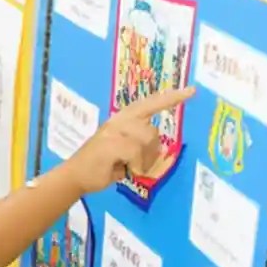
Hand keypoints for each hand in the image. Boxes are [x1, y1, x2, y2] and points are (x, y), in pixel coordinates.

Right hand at [63, 86, 195, 193]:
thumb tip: (158, 149)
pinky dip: (136, 165)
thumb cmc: (101, 165)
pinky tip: (125, 170)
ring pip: (146, 140)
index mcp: (123, 118)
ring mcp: (113, 131)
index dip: (170, 98)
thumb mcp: (124, 149)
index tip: (192, 91)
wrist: (75, 176)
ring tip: (129, 167)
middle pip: (152, 131)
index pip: (150, 103)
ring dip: (143, 160)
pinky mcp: (110, 143)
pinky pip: (136, 152)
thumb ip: (139, 143)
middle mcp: (119, 120)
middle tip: (138, 166)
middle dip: (150, 153)